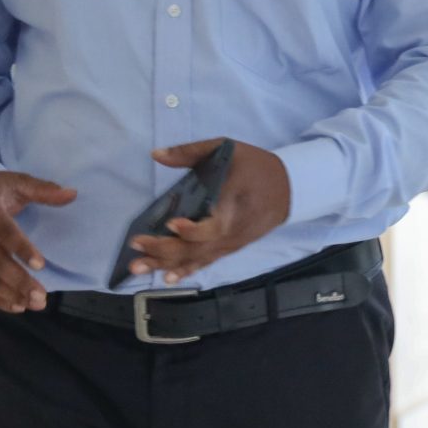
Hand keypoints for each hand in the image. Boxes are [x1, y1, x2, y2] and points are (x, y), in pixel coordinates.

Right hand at [0, 170, 78, 311]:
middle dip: (18, 281)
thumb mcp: (14, 181)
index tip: (41, 265)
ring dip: (10, 294)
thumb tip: (73, 194)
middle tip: (42, 297)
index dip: (21, 249)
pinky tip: (17, 307)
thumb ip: (42, 189)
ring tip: (35, 304)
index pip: (4, 233)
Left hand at [127, 139, 292, 283]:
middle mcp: (232, 230)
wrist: (290, 187)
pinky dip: (187, 270)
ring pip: (199, 258)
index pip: (215, 225)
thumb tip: (157, 155)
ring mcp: (231, 242)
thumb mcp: (227, 149)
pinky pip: (207, 261)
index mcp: (234, 204)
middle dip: (165, 250)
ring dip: (167, 264)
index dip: (193, 229)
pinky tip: (167, 278)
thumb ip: (191, 152)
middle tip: (137, 246)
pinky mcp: (231, 247)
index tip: (171, 223)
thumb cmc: (256, 167)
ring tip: (139, 267)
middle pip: (199, 247)